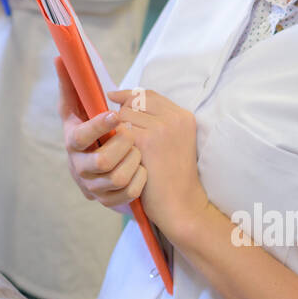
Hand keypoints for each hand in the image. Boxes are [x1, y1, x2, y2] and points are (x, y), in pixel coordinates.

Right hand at [56, 58, 142, 212]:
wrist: (91, 167)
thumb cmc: (88, 130)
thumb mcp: (77, 109)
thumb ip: (70, 85)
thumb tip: (60, 56)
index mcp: (72, 142)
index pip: (81, 136)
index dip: (98, 126)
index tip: (114, 114)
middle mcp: (78, 167)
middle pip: (104, 161)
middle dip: (123, 145)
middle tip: (132, 135)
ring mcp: (93, 186)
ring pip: (118, 178)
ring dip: (134, 161)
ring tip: (138, 151)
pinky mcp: (108, 200)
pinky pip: (129, 193)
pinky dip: (140, 180)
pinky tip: (142, 169)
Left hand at [107, 86, 207, 237]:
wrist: (180, 203)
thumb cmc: (171, 175)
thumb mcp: (174, 141)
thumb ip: (156, 120)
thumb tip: (120, 98)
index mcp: (183, 116)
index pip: (148, 95)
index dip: (129, 96)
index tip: (114, 99)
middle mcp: (174, 118)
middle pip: (134, 103)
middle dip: (122, 116)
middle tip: (123, 136)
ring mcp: (161, 129)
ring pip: (123, 115)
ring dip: (117, 129)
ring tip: (124, 148)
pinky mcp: (146, 141)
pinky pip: (118, 130)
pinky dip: (114, 141)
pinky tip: (121, 155)